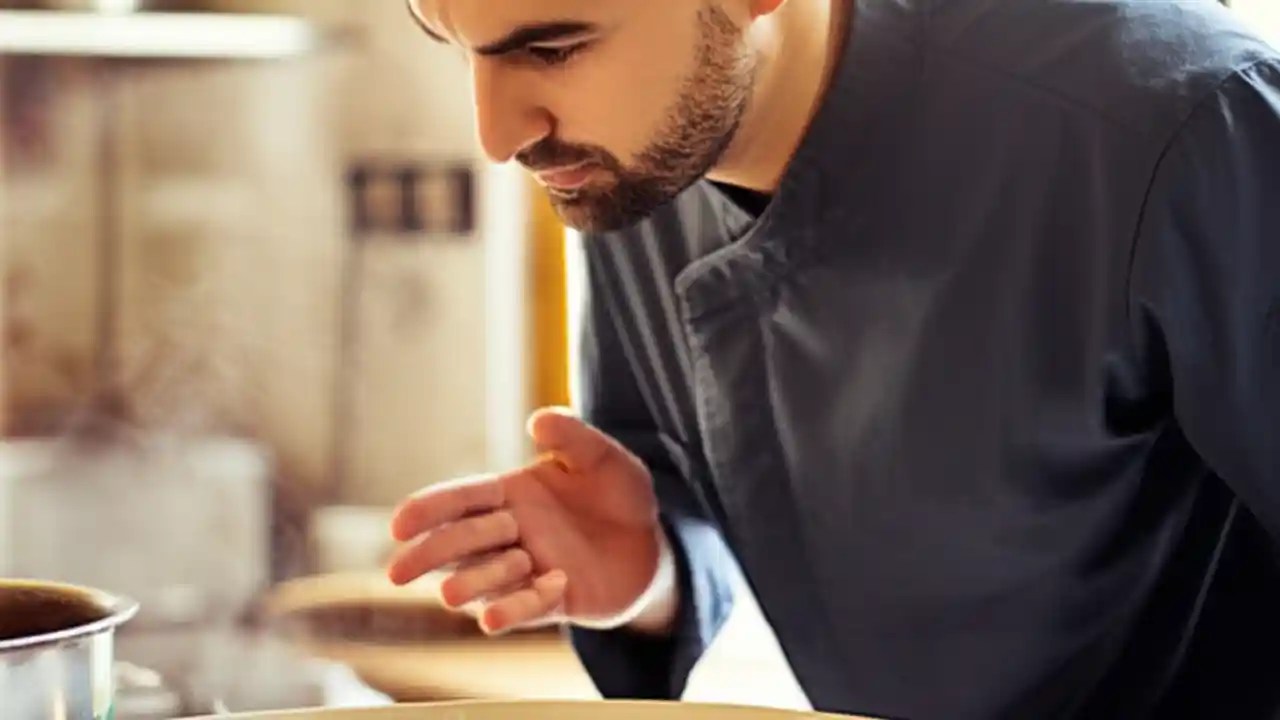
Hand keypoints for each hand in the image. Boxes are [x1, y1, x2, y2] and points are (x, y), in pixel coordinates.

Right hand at [386, 407, 663, 634]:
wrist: (655, 543)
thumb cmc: (619, 495)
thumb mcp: (603, 458)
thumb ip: (573, 437)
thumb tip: (537, 420)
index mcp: (510, 494)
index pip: (461, 498)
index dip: (429, 509)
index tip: (399, 523)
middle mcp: (511, 534)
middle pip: (459, 543)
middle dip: (429, 555)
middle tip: (398, 571)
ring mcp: (529, 570)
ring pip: (483, 581)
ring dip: (473, 582)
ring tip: (453, 594)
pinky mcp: (554, 602)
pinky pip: (526, 609)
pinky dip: (514, 609)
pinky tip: (502, 614)